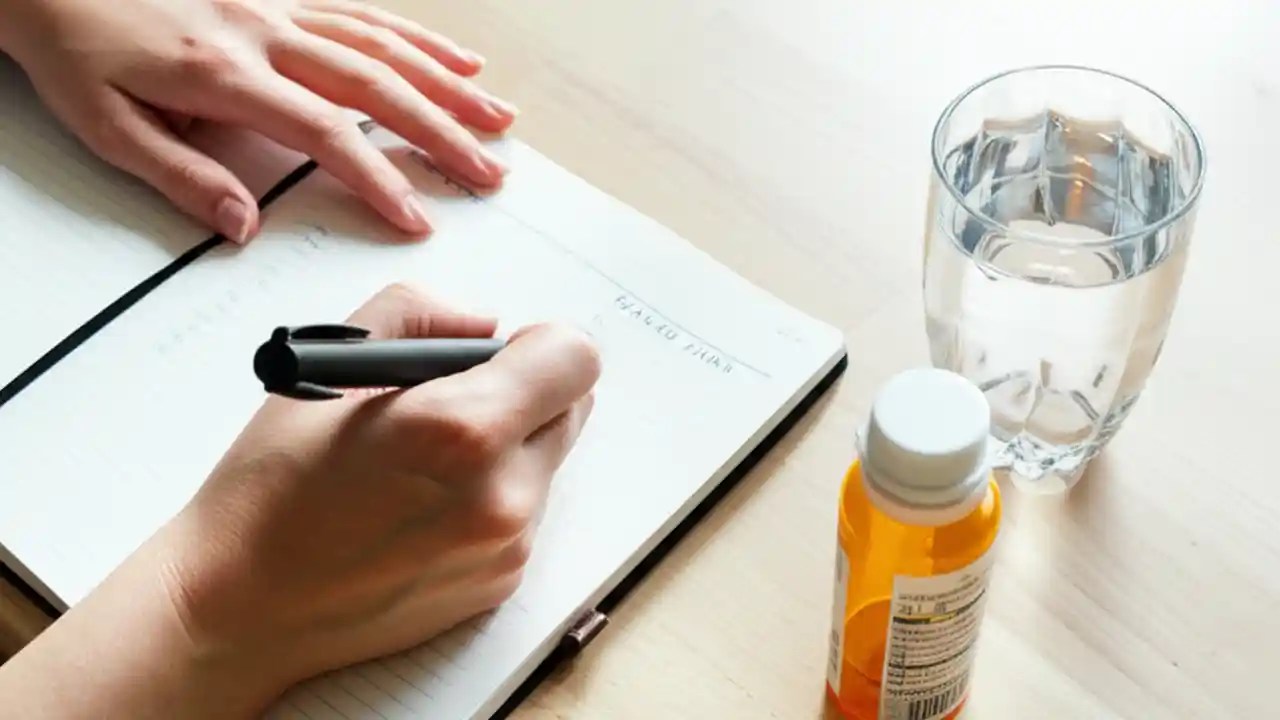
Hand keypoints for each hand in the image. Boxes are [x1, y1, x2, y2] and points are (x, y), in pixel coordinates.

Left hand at [0, 0, 515, 242]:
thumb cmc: (74, 42)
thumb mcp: (104, 123)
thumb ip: (180, 176)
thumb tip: (243, 224)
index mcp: (225, 73)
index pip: (324, 133)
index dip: (378, 178)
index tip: (416, 216)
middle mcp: (264, 33)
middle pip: (375, 86)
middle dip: (441, 133)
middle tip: (487, 171)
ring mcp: (278, 8)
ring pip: (382, 45)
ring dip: (446, 84)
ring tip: (495, 118)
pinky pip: (362, 12)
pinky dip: (415, 36)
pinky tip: (453, 58)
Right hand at [0, 284, 599, 718]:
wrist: (244, 606)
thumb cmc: (274, 485)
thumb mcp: (330, 362)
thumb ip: (420, 314)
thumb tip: (485, 325)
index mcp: (462, 429)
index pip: (574, 358)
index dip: (538, 344)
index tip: (500, 352)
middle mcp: (502, 494)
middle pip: (574, 406)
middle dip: (527, 389)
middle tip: (456, 399)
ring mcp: (508, 545)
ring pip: (549, 459)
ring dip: (511, 443)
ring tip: (427, 461)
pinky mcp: (503, 580)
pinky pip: (528, 509)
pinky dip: (494, 493)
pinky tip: (425, 504)